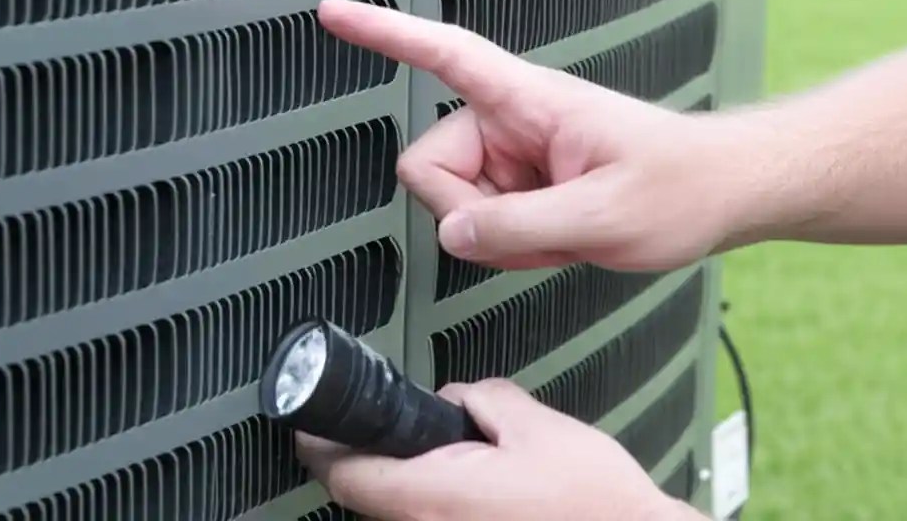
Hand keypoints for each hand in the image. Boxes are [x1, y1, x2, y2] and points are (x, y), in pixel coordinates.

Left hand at [296, 379, 701, 520]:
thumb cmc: (595, 507)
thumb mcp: (535, 424)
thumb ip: (479, 397)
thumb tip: (456, 397)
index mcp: (432, 495)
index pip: (340, 471)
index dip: (320, 440)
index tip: (311, 421)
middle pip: (362, 495)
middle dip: (366, 457)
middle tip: (383, 427)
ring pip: (395, 513)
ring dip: (402, 482)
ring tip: (442, 455)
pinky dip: (433, 501)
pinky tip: (470, 488)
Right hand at [319, 0, 747, 270]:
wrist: (721, 196)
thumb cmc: (682, 185)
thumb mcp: (604, 216)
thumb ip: (517, 226)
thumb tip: (451, 232)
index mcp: (527, 101)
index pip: (443, 52)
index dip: (385, 33)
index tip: (332, 15)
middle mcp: (510, 122)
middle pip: (429, 167)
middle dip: (469, 214)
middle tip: (535, 230)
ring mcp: (513, 157)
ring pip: (454, 206)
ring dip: (500, 235)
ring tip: (562, 230)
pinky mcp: (521, 186)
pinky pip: (482, 224)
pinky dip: (514, 245)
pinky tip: (558, 237)